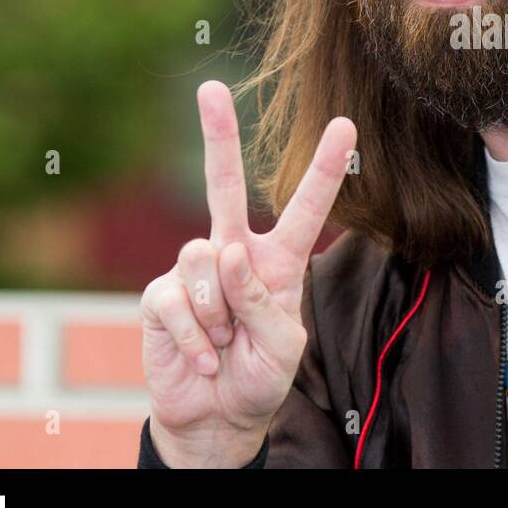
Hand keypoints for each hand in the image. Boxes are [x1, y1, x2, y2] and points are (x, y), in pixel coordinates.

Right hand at [140, 80, 355, 466]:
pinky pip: (178, 300)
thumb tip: (226, 251)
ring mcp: (194, 272)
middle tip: (210, 88)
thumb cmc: (259, 378)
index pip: (305, 207)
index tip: (346, 124)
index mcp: (278, 261)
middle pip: (224, 186)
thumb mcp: (284, 347)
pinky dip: (194, 338)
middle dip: (216, 136)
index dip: (324, 168)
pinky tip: (202, 358)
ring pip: (202, 257)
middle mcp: (233, 254)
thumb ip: (264, 300)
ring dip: (219, 314)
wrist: (216, 418)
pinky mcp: (161, 297)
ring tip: (224, 343)